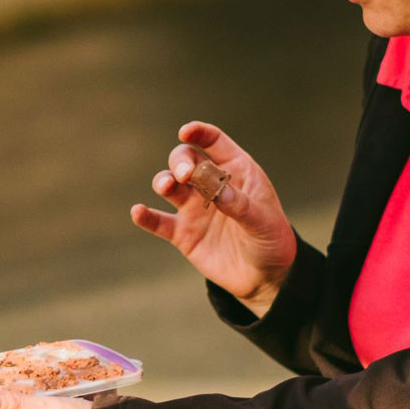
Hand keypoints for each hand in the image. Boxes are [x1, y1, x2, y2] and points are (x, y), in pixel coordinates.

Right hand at [130, 121, 296, 315]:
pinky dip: (146, 216)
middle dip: (180, 162)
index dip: (198, 133)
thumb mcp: (263, 221)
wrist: (265, 276)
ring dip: (163, 181)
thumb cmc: (270, 239)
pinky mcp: (183, 233)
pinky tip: (138, 211)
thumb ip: (240, 204)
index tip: (185, 132)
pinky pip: (159, 222)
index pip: (213, 142)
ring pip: (169, 184)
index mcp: (235, 171)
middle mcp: (210, 184)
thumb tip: (217, 190)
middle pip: (185, 159)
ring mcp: (194, 207)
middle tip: (184, 175)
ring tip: (167, 187)